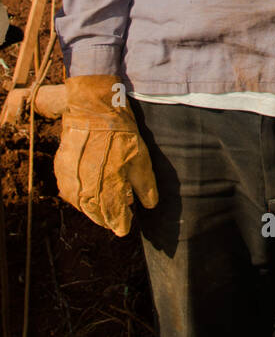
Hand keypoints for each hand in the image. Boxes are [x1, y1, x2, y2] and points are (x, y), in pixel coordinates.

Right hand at [54, 75, 158, 236]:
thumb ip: (145, 186)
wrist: (92, 111)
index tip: (127, 225)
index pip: (115, 221)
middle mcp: (86, 191)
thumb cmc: (120, 134)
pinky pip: (71, 193)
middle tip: (119, 212)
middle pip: (98, 217)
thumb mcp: (141, 159)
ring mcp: (71, 183)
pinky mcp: (62, 172)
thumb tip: (150, 206)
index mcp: (108, 191)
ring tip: (107, 198)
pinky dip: (82, 194)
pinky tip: (92, 186)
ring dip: (95, 207)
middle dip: (109, 217)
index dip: (123, 224)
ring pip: (83, 207)